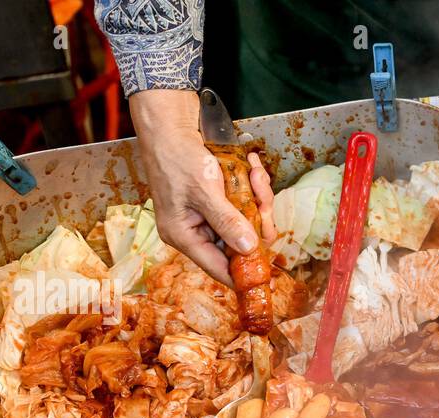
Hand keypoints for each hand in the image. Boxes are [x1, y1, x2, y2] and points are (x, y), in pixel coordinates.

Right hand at [128, 89, 274, 284]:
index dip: (244, 272)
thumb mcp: (204, 190)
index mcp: (184, 236)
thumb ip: (227, 221)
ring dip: (257, 198)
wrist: (170, 124)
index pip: (219, 269)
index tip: (268, 271)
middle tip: (264, 202)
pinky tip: (251, 167)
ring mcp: (208, 214)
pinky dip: (251, 186)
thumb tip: (248, 248)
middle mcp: (196, 230)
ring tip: (255, 175)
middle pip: (238, 243)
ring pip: (245, 221)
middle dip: (257, 222)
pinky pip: (243, 202)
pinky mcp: (218, 199)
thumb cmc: (177, 156)